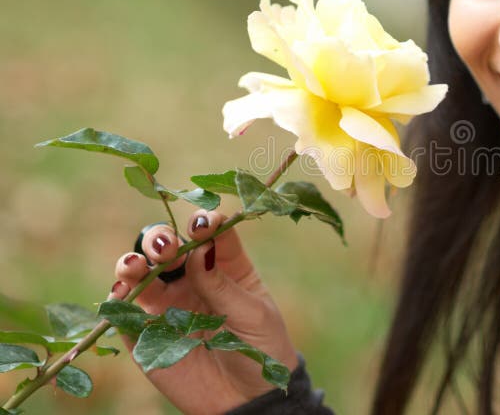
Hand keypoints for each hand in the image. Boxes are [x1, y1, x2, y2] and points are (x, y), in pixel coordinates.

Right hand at [110, 209, 298, 413]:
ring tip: (135, 267)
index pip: (211, 232)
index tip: (201, 225)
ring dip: (132, 263)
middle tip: (165, 249)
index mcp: (226, 265)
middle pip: (167, 246)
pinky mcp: (146, 333)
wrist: (248, 401)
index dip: (203, 222)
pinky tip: (122, 293)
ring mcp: (167, 304)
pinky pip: (124, 311)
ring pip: (140, 272)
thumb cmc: (262, 352)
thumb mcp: (252, 315)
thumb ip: (223, 285)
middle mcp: (193, 278)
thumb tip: (198, 250)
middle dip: (160, 239)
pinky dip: (118, 298)